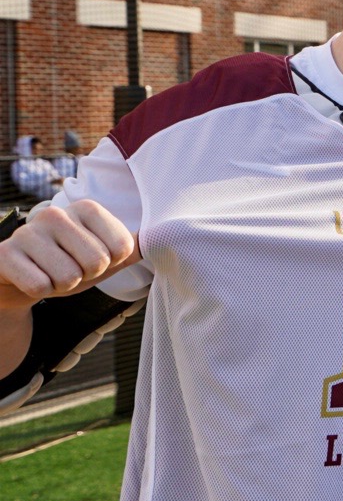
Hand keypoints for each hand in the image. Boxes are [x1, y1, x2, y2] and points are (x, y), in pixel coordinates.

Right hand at [0, 201, 138, 309]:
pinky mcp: (4, 254)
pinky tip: (29, 278)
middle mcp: (56, 213)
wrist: (16, 278)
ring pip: (68, 277)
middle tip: (67, 269)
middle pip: (97, 262)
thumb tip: (168, 235)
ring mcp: (27, 231)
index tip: (89, 259)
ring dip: (60, 285)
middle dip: (84, 276)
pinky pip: (39, 285)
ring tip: (48, 273)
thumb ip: (132, 246)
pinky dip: (38, 291)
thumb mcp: (103, 256)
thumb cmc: (66, 264)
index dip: (110, 264)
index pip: (122, 247)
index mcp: (87, 209)